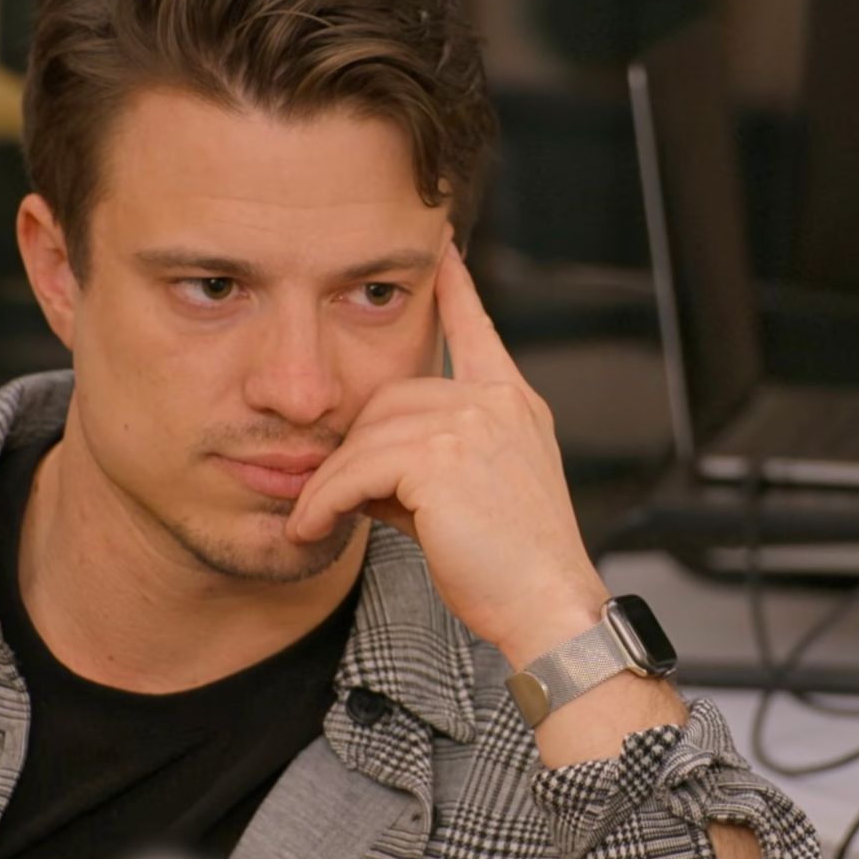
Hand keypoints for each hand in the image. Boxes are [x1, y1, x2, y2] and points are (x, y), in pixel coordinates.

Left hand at [287, 243, 606, 665]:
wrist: (547, 606)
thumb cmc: (513, 567)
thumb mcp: (471, 501)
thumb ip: (423, 467)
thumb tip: (358, 468)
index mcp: (511, 405)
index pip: (477, 331)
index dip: (455, 291)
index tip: (442, 251)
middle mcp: (494, 404)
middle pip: (389, 399)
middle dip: (354, 450)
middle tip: (330, 498)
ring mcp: (471, 424)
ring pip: (365, 438)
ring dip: (329, 483)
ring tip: (311, 519)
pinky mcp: (441, 458)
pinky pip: (357, 470)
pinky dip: (326, 500)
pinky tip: (312, 526)